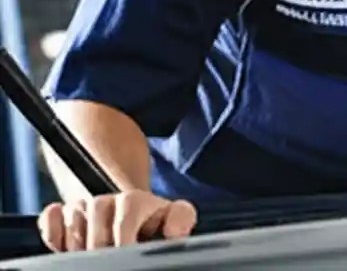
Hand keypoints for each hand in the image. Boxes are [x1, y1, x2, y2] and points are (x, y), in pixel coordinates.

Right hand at [37, 190, 196, 251]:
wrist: (129, 212)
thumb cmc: (152, 220)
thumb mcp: (172, 216)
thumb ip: (181, 218)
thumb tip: (175, 232)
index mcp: (134, 200)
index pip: (125, 215)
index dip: (124, 239)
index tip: (127, 255)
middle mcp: (107, 200)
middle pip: (95, 219)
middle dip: (101, 247)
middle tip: (108, 261)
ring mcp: (82, 205)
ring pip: (73, 220)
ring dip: (78, 245)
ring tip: (89, 259)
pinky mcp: (62, 213)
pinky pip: (50, 218)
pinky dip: (54, 234)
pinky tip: (64, 248)